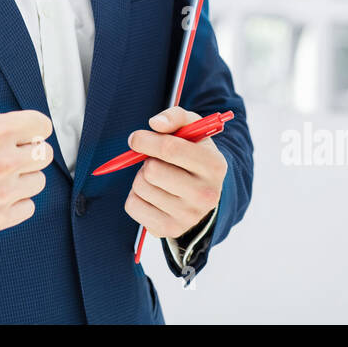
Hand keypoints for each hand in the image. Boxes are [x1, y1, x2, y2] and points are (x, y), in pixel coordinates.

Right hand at [0, 15, 53, 233]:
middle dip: (25, 149)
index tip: (12, 128)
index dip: (28, 125)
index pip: (42, 125)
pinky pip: (28, 208)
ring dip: (22, 175)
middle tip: (0, 149)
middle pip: (43, 153)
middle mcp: (4, 162)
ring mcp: (2, 193)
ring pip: (37, 181)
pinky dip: (16, 202)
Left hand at [123, 106, 225, 239]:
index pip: (169, 148)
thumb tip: (155, 124)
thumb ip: (176, 117)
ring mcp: (189, 216)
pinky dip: (135, 196)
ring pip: (140, 187)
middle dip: (146, 160)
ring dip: (141, 177)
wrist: (203, 193)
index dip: (145, 139)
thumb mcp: (192, 129)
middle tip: (154, 160)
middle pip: (152, 170)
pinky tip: (151, 193)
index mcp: (214, 165)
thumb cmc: (193, 153)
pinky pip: (133, 206)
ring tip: (157, 177)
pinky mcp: (170, 229)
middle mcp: (206, 195)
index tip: (136, 138)